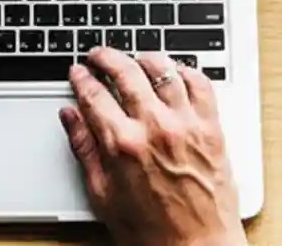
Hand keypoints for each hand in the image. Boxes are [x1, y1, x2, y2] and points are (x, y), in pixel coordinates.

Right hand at [60, 48, 243, 245]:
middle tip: (98, 55)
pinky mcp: (212, 129)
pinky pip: (202, 84)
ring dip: (145, 56)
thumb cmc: (150, 233)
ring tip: (135, 58)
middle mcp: (155, 127)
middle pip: (126, 71)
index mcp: (122, 144)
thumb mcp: (102, 194)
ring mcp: (186, 125)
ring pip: (164, 69)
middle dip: (107, 57)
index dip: (82, 78)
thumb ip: (84, 148)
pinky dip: (187, 71)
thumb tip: (69, 117)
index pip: (94, 94)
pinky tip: (176, 72)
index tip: (77, 72)